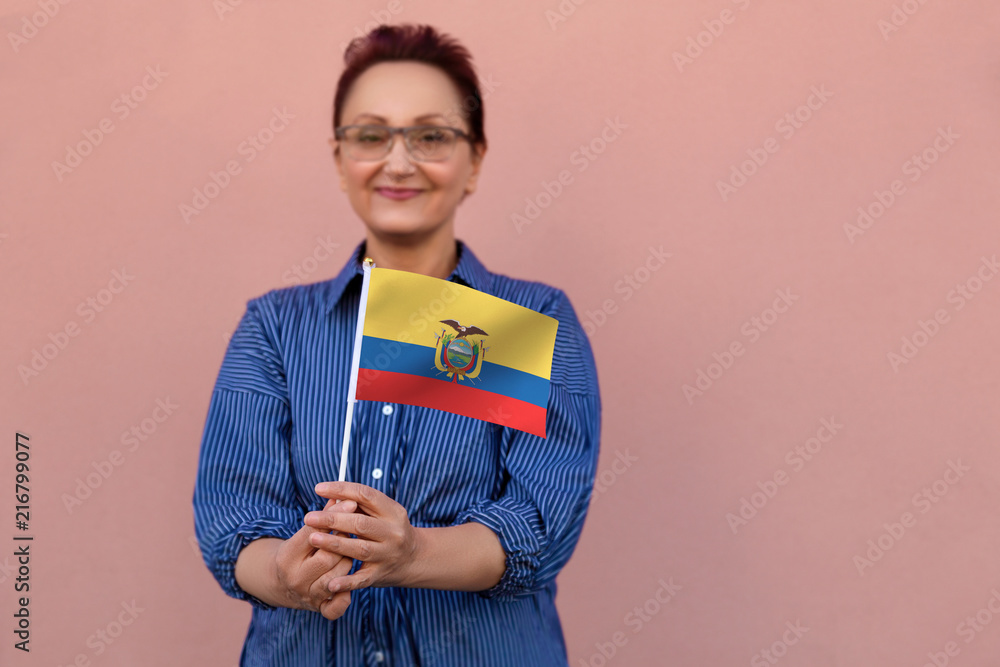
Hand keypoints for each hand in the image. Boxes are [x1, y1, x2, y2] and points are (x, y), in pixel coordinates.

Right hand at [272, 499, 357, 619]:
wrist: (281, 584)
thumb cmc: (299, 551)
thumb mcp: (303, 533)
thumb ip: (323, 516)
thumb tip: (341, 496)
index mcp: (287, 555)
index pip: (313, 532)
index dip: (334, 516)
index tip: (352, 502)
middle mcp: (295, 578)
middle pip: (327, 557)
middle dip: (342, 541)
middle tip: (352, 532)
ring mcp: (308, 596)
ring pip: (336, 578)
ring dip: (348, 563)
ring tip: (350, 553)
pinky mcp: (319, 609)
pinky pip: (336, 606)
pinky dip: (345, 595)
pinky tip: (350, 581)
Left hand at [305, 482, 418, 594]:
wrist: (413, 558)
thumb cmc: (388, 530)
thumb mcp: (381, 513)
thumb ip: (358, 505)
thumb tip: (330, 496)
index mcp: (393, 512)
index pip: (366, 495)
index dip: (341, 490)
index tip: (318, 489)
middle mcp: (393, 533)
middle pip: (361, 524)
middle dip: (333, 519)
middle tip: (309, 517)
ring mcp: (388, 555)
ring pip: (360, 549)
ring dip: (335, 543)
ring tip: (312, 538)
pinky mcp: (380, 574)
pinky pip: (361, 579)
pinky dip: (346, 582)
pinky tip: (330, 583)